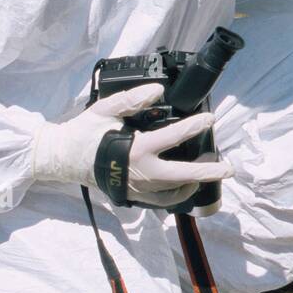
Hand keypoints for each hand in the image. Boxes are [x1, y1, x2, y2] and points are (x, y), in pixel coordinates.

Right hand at [32, 83, 233, 206]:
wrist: (62, 159)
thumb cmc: (84, 133)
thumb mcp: (105, 110)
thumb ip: (132, 100)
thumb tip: (158, 91)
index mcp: (135, 149)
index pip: (172, 137)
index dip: (194, 127)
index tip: (209, 119)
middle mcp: (140, 172)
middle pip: (182, 175)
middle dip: (207, 172)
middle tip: (229, 169)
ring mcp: (138, 188)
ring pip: (174, 191)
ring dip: (194, 183)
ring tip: (210, 174)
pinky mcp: (133, 197)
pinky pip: (161, 202)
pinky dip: (176, 196)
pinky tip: (186, 187)